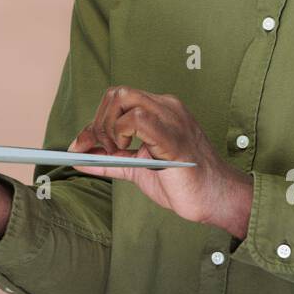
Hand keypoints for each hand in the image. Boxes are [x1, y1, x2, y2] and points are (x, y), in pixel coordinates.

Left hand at [70, 87, 253, 236]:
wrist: (214, 199)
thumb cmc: (182, 183)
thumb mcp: (136, 168)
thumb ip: (110, 159)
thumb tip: (79, 157)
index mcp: (160, 110)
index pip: (118, 99)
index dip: (94, 121)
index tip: (80, 145)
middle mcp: (166, 107)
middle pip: (116, 94)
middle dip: (98, 123)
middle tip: (100, 150)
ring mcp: (171, 118)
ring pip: (124, 98)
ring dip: (108, 127)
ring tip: (116, 151)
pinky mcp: (172, 136)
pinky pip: (138, 118)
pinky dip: (121, 132)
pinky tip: (126, 150)